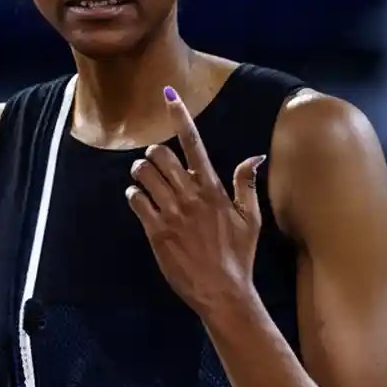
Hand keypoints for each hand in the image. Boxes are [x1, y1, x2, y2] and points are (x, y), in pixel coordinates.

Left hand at [125, 87, 266, 313]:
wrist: (222, 292)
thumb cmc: (238, 256)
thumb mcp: (251, 219)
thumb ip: (246, 185)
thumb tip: (254, 157)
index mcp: (214, 188)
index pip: (194, 143)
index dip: (181, 115)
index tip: (169, 94)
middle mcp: (191, 195)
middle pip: (160, 154)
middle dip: (153, 154)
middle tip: (155, 165)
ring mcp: (171, 212)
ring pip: (143, 173)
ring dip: (140, 172)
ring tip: (144, 180)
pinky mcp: (155, 230)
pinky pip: (135, 199)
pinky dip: (133, 195)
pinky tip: (139, 201)